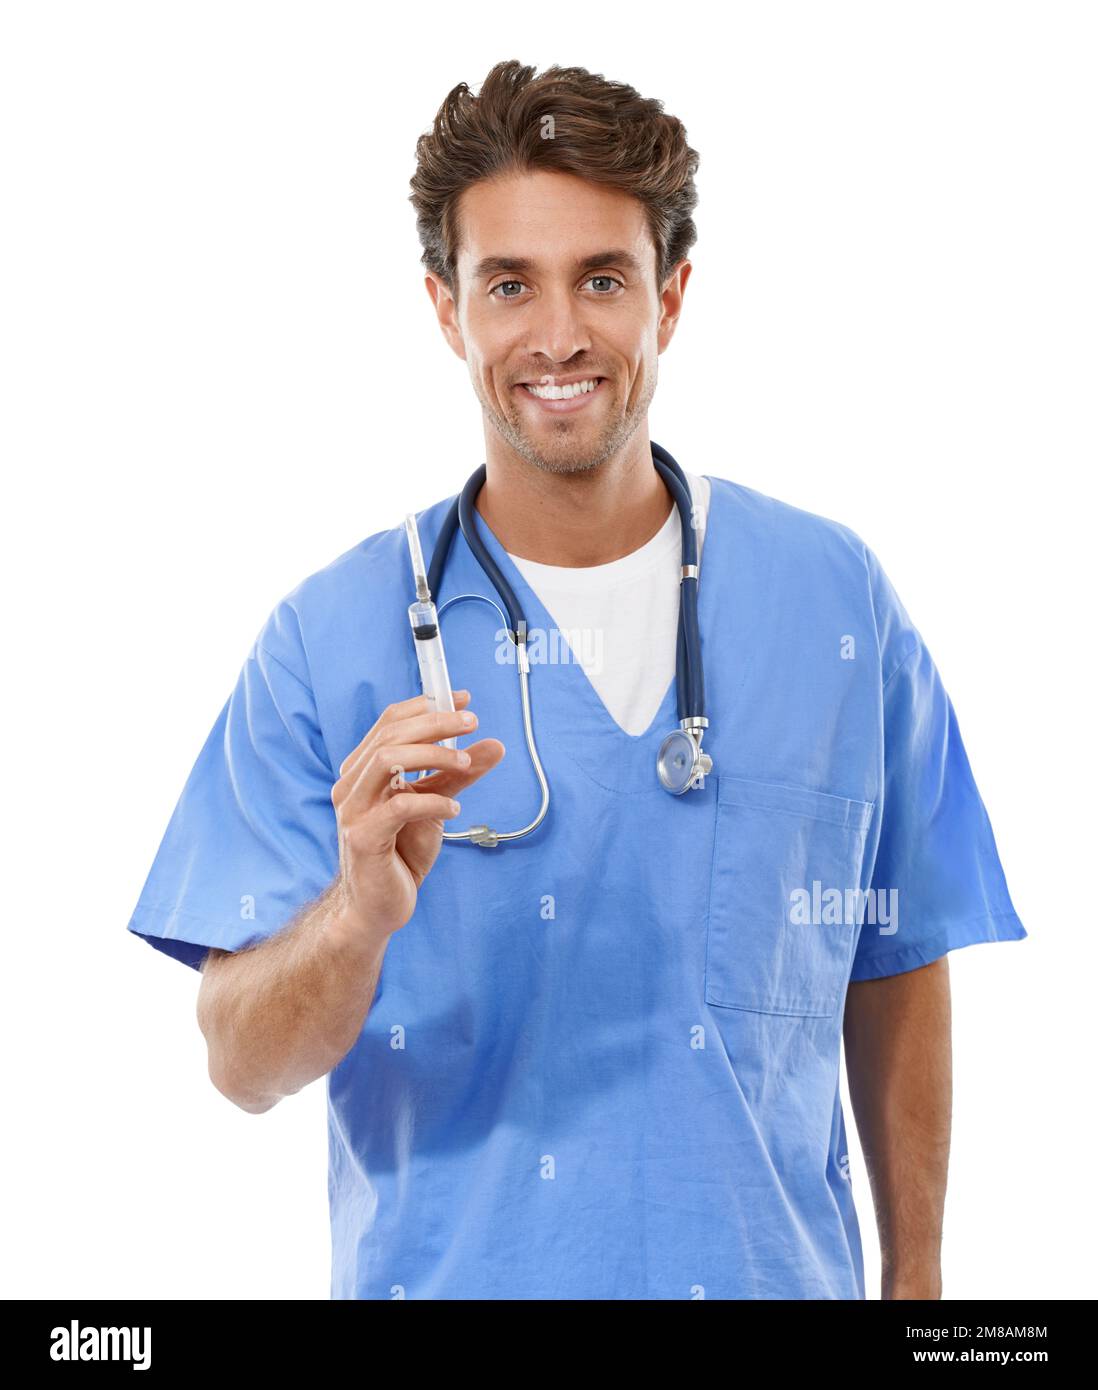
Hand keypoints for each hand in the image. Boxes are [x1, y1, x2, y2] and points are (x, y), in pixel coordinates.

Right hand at [330, 690, 504, 937]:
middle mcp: (351, 784)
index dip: (427, 705)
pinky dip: (432, 801)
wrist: (377, 907)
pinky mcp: (362, 837)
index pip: (390, 721)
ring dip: (432, 755)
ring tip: (465, 764)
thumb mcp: (435, 804)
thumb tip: (493, 746)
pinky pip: (398, 807)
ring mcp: (352, 810)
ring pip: (387, 759)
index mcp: (363, 770)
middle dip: (436, 723)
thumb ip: (459, 775)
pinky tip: (453, 810)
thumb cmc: (399, 853)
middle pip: (391, 734)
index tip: (465, 702)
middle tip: (472, 724)